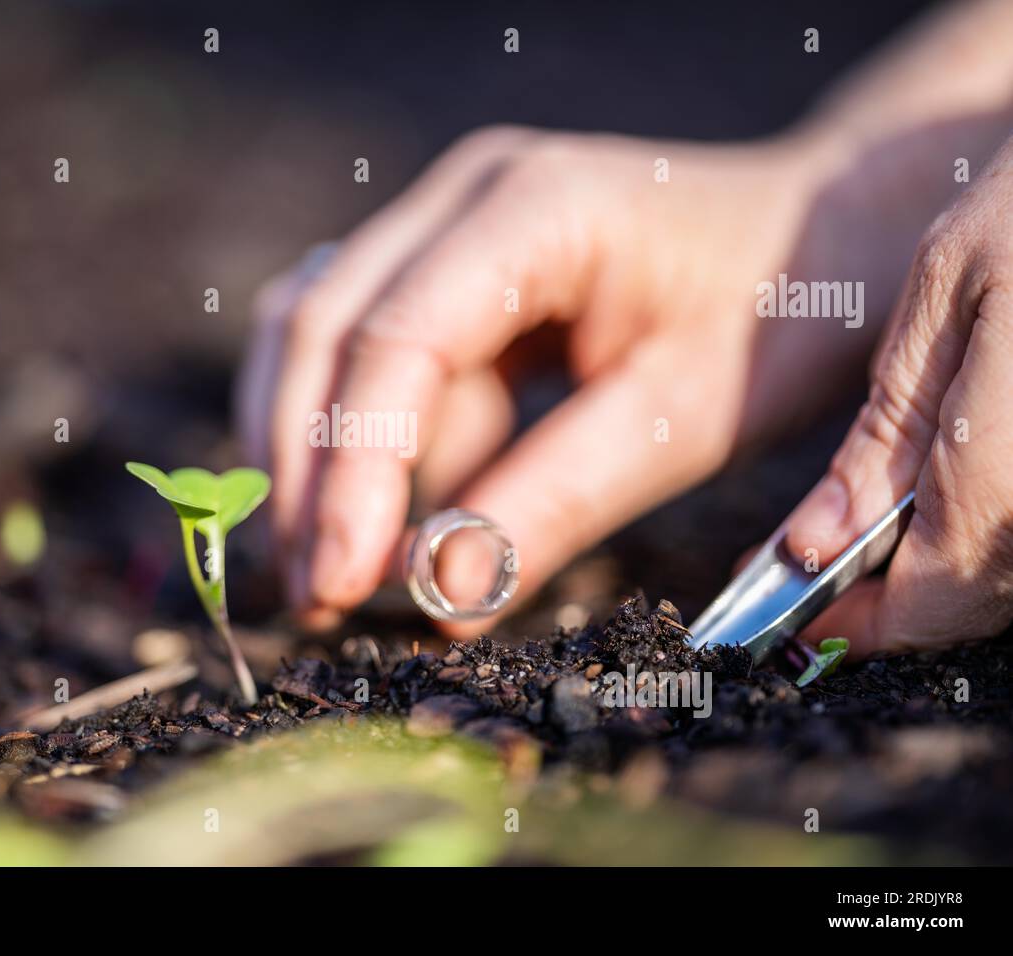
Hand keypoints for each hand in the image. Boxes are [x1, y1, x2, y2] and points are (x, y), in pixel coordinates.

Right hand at [240, 125, 907, 631]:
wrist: (828, 232)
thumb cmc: (781, 313)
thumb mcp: (684, 419)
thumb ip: (558, 501)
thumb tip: (441, 598)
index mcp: (533, 208)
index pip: (396, 340)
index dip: (353, 470)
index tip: (339, 582)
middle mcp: (467, 197)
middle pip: (322, 327)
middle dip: (306, 469)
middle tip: (314, 595)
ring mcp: (451, 224)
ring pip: (322, 336)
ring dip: (312, 453)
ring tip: (327, 568)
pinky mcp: (453, 269)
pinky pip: (372, 354)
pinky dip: (364, 439)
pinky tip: (385, 515)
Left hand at [786, 134, 1012, 656]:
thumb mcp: (949, 285)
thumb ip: (892, 426)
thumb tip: (818, 542)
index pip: (949, 581)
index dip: (873, 622)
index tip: (811, 626)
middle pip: (992, 592)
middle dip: (907, 604)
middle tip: (832, 586)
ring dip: (953, 576)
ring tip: (882, 545)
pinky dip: (993, 537)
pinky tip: (952, 504)